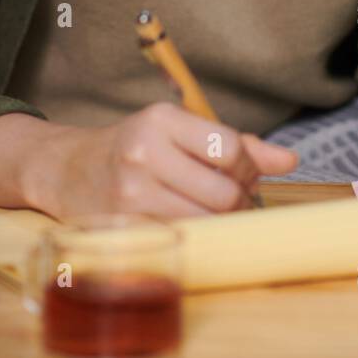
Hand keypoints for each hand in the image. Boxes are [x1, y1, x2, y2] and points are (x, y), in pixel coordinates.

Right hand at [23, 102, 299, 218]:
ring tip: (209, 211)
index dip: (247, 170)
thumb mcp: (181, 131)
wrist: (67, 169)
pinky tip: (184, 223)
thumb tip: (290, 161)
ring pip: (206, 221)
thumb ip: (239, 145)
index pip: (229, 149)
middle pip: (223, 192)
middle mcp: (144, 151)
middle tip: (230, 200)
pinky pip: (180, 238)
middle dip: (237, 201)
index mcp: (162, 119)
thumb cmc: (136, 147)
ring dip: (219, 222)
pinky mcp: (121, 226)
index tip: (243, 176)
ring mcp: (129, 192)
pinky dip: (192, 235)